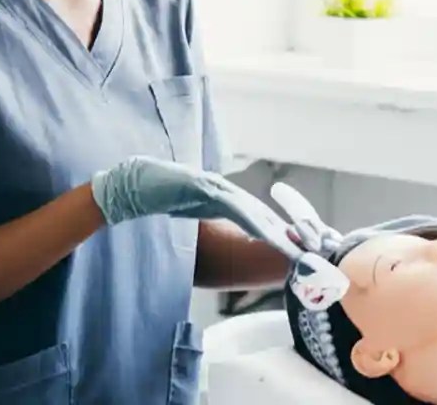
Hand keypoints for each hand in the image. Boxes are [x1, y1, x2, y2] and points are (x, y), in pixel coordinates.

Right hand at [91, 156, 302, 259]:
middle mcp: (222, 188)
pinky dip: (249, 220)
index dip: (275, 231)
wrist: (131, 183)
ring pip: (251, 210)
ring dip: (273, 230)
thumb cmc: (157, 195)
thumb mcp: (187, 209)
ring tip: (291, 248)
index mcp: (220, 196)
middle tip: (304, 252)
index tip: (293, 249)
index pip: (254, 216)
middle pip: (260, 213)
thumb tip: (221, 228)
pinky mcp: (202, 187)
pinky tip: (262, 232)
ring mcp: (212, 186)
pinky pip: (231, 207)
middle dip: (283, 233)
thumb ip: (206, 214)